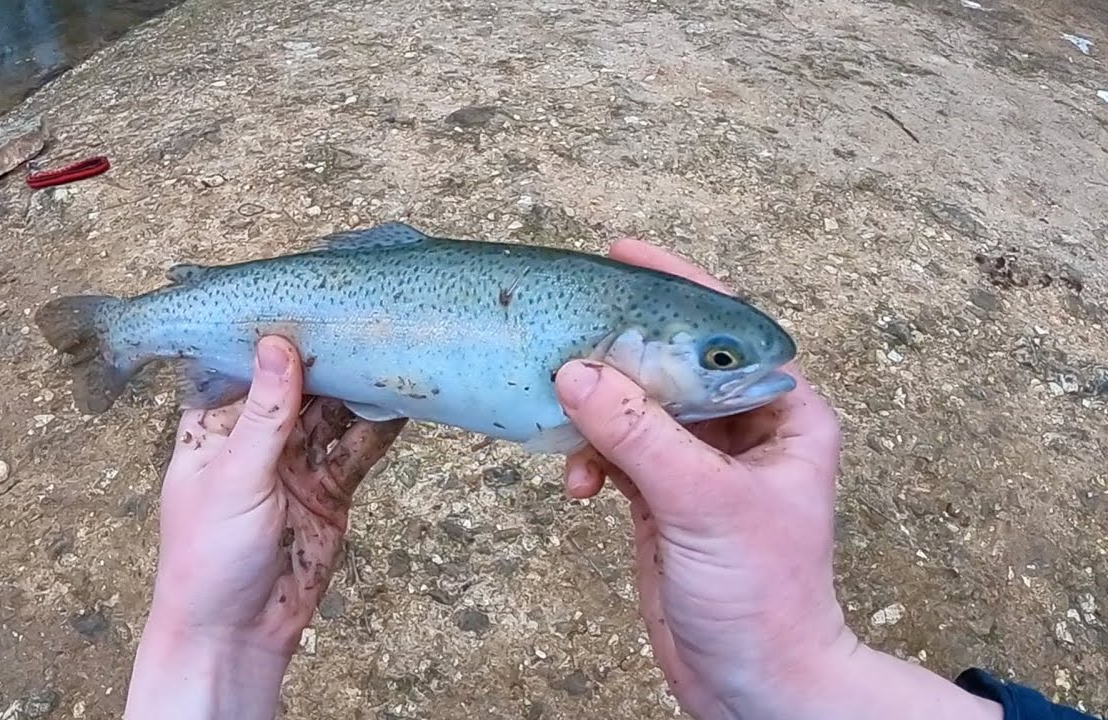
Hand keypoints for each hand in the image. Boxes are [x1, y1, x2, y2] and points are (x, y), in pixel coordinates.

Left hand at [125, 336, 405, 718]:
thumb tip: (277, 343)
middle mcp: (256, 436)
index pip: (245, 364)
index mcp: (214, 425)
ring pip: (334, 411)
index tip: (307, 294)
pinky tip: (402, 397)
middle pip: (298, 382)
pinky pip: (359, 448)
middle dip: (329, 354)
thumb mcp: (233, 477)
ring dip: (359, 385)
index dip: (273, 332)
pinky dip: (380, 425)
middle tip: (365, 315)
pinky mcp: (331, 489)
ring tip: (391, 346)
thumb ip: (264, 413)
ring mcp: (296, 462)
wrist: (238, 635)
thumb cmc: (207, 560)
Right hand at [555, 239, 1001, 719]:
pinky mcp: (662, 495)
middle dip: (618, 354)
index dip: (675, 284)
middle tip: (567, 335)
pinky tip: (577, 484)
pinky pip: (615, 450)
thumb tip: (578, 372)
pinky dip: (590, 457)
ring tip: (569, 431)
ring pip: (635, 406)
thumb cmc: (765, 594)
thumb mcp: (703, 502)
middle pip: (670, 361)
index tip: (620, 253)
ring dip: (596, 414)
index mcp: (782, 411)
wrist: (754, 681)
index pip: (728, 324)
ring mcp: (698, 462)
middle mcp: (741, 427)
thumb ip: (639, 434)